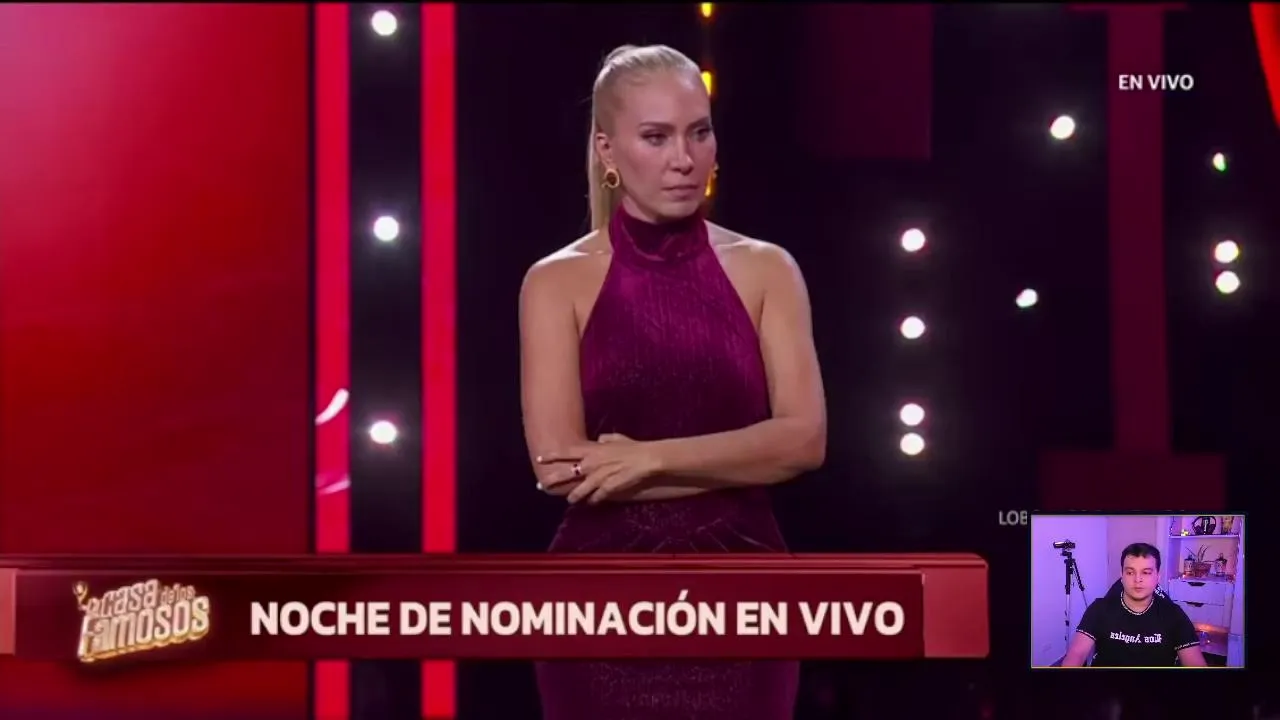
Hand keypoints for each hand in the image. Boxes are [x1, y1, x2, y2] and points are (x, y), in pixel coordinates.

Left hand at [536, 433, 661, 503]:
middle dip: (553, 480)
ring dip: (574, 496)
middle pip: (567, 473)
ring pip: (580, 489)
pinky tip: (593, 502)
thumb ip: (606, 438)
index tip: (539, 458)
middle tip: (542, 485)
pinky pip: (597, 497)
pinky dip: (594, 500)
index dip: (552, 455)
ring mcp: (599, 477)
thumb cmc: (633, 447)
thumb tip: (600, 438)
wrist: (646, 459)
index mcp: (592, 450)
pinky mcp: (607, 488)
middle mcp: (592, 464)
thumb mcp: (617, 438)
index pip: (567, 452)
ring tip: (570, 500)